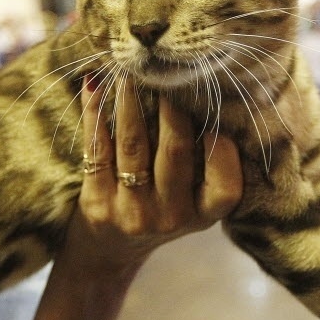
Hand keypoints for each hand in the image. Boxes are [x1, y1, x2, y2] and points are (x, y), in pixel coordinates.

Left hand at [64, 75, 241, 271]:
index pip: (225, 185)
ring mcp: (132, 212)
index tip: (215, 109)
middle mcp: (171, 216)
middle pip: (175, 151)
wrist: (109, 251)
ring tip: (129, 69)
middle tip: (167, 68)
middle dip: (172, 104)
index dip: (222, 148)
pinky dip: (95, 113)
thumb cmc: (161, 208)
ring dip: (131, 99)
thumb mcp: (194, 199)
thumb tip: (211, 92)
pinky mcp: (97, 204)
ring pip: (133, 143)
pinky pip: (97, 148)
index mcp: (203, 214)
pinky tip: (94, 86)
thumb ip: (207, 162)